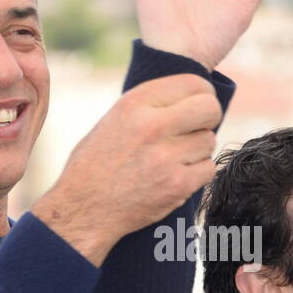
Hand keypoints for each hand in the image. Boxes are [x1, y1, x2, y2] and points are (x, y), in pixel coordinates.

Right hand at [32, 74, 221, 265]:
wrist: (83, 209)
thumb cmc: (96, 164)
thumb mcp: (114, 120)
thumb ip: (150, 106)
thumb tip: (192, 97)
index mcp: (134, 104)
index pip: (193, 83)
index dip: (203, 94)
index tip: (198, 106)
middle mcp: (150, 126)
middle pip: (209, 109)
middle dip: (208, 119)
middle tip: (196, 130)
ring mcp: (165, 157)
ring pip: (209, 141)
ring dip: (198, 150)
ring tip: (174, 159)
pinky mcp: (177, 185)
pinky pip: (208, 169)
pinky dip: (197, 174)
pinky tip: (176, 176)